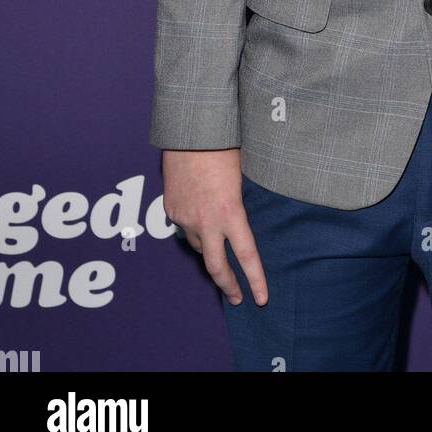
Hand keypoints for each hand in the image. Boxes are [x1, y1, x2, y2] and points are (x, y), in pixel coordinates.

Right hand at [162, 148, 268, 306]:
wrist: (189, 132)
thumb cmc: (222, 147)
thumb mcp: (241, 178)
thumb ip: (238, 204)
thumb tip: (239, 219)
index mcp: (229, 212)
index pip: (246, 256)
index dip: (255, 280)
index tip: (261, 299)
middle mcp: (205, 221)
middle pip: (216, 266)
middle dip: (228, 285)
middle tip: (237, 298)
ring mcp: (185, 217)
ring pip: (197, 245)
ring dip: (208, 248)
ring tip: (218, 242)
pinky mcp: (170, 209)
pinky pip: (183, 226)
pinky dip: (193, 226)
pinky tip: (199, 212)